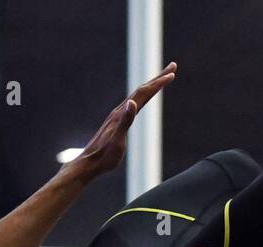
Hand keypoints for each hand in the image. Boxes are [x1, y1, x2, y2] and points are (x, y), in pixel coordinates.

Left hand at [74, 62, 176, 177]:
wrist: (89, 163)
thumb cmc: (104, 155)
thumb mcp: (117, 140)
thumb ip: (125, 121)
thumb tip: (133, 103)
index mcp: (122, 113)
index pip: (144, 94)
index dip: (158, 84)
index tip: (172, 74)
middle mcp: (120, 111)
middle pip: (142, 90)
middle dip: (158, 78)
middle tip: (173, 67)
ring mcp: (118, 116)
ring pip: (138, 96)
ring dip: (151, 86)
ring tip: (162, 80)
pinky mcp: (117, 122)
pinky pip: (134, 105)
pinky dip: (143, 98)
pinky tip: (142, 100)